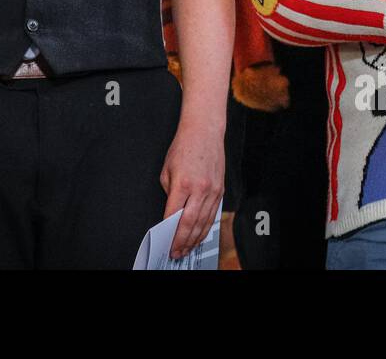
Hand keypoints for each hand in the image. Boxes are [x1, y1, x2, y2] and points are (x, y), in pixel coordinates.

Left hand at [160, 119, 224, 259]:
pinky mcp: (220, 190)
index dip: (169, 232)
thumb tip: (172, 211)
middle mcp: (200, 189)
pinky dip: (205, 227)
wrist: (204, 132)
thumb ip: (169, 192)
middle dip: (182, 241)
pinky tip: (200, 235)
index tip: (165, 242)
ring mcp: (212, 191)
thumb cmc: (184, 147)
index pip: (174, 215)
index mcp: (183, 183)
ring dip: (195, 238)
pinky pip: (212, 214)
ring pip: (204, 222)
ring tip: (187, 249)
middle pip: (190, 223)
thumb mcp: (167, 169)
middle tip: (176, 253)